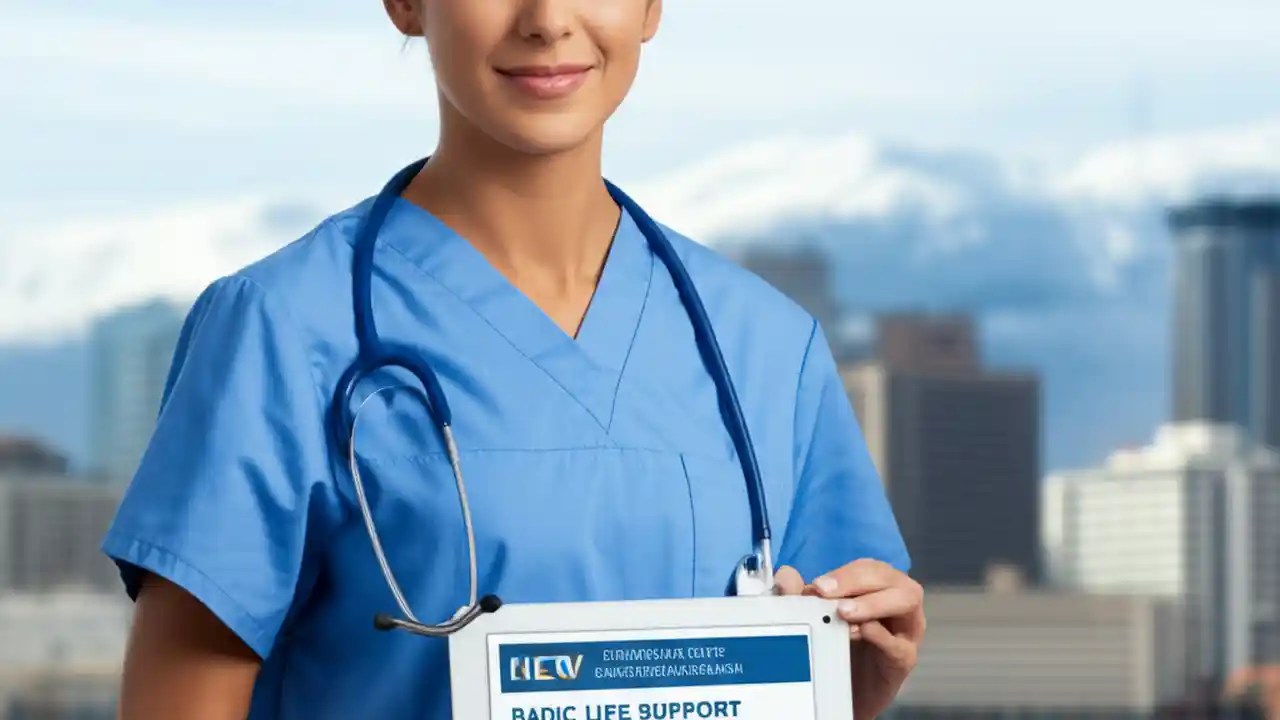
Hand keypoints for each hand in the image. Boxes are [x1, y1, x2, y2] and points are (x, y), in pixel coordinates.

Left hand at [775, 560, 924, 719]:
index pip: (868, 568)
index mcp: (877, 587)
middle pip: (889, 577)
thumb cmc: (835, 647)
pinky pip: (900, 644)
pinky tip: (862, 632)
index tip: (817, 586)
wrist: (843, 694)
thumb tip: (786, 576)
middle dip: (856, 581)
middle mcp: (897, 602)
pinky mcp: (904, 659)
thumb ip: (799, 596)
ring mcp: (906, 630)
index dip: (844, 574)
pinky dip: (882, 636)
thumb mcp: (814, 618)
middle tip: (825, 594)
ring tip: (844, 613)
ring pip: (906, 600)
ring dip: (873, 603)